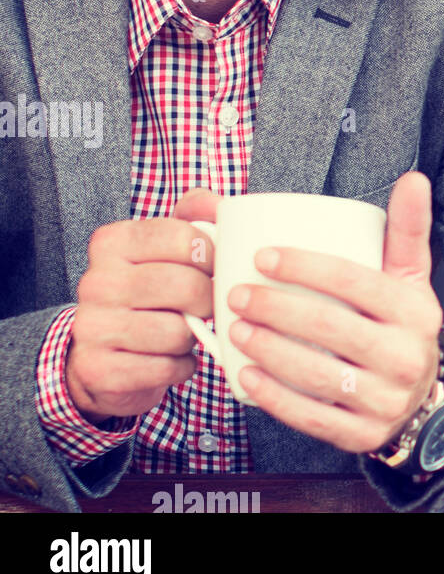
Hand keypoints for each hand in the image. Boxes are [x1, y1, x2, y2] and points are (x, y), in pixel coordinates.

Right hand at [65, 186, 219, 423]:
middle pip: (185, 286)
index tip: (215, 267)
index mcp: (113, 241)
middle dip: (208, 299)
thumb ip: (197, 214)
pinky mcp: (97, 369)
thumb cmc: (151, 289)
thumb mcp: (168, 244)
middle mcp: (96, 281)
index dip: (213, 256)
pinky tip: (173, 358)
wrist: (108, 353)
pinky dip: (180, 366)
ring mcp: (91, 327)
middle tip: (207, 305)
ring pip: (176, 331)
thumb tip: (223, 203)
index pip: (185, 238)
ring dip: (192, 336)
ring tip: (185, 331)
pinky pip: (164, 367)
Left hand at [221, 171, 443, 455]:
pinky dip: (275, 398)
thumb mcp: (411, 276)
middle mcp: (405, 356)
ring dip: (268, 351)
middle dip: (276, 308)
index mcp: (414, 309)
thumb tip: (413, 176)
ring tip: (234, 329)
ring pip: (317, 374)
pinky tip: (246, 377)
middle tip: (236, 294)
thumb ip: (407, 228)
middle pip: (330, 328)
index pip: (354, 281)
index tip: (262, 255)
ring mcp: (384, 400)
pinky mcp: (362, 435)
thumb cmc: (401, 322)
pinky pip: (313, 418)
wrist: (423, 398)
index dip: (305, 266)